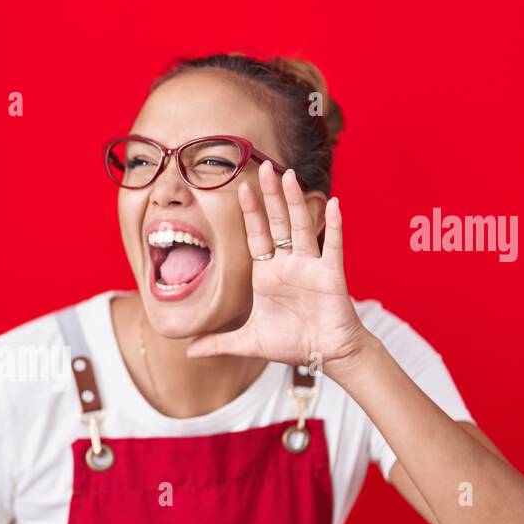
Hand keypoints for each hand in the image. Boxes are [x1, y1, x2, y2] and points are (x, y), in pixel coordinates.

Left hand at [186, 163, 373, 377]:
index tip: (240, 187)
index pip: (256, 236)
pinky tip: (334, 202)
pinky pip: (333, 245)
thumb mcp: (248, 342)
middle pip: (277, 223)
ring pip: (302, 226)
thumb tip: (189, 351)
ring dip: (295, 201)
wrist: (326, 356)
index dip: (249, 213)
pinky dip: (334, 225)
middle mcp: (289, 264)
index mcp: (268, 274)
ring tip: (288, 176)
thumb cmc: (292, 343)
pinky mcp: (330, 275)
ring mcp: (310, 266)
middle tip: (263, 166)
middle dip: (270, 196)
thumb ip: (219, 343)